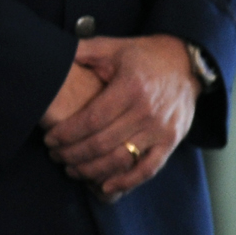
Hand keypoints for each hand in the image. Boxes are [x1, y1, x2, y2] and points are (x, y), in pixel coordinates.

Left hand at [44, 36, 198, 202]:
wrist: (186, 63)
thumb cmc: (142, 56)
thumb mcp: (111, 47)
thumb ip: (82, 51)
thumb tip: (52, 53)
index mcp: (130, 88)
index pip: (92, 119)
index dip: (67, 133)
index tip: (49, 139)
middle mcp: (147, 112)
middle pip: (103, 143)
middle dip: (73, 154)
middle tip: (55, 156)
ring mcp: (161, 129)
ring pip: (122, 159)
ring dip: (93, 170)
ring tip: (72, 170)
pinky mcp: (172, 141)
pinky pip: (149, 168)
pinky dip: (127, 181)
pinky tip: (105, 187)